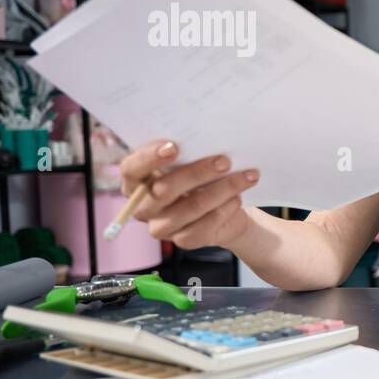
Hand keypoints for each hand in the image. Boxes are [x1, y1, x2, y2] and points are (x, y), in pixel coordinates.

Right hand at [119, 139, 259, 249]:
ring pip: (191, 207)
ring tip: (246, 176)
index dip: (149, 157)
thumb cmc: (202, 177)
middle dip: (198, 172)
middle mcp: (144, 207)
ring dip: (222, 189)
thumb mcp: (190, 162)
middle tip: (225, 160)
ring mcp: (161, 227)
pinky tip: (237, 199)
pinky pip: (203, 227)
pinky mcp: (182, 241)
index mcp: (136, 182)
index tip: (174, 146)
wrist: (224, 208)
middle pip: (165, 189)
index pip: (131, 169)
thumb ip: (187, 152)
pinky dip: (224, 210)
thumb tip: (204, 138)